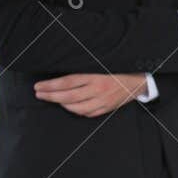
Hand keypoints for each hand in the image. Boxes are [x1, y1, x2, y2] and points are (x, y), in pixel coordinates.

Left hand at [33, 72, 148, 116]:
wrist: (139, 80)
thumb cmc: (117, 69)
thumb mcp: (101, 64)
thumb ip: (84, 70)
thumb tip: (62, 74)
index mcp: (95, 76)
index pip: (67, 82)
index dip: (51, 85)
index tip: (39, 86)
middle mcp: (98, 90)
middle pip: (68, 96)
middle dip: (50, 96)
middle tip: (38, 94)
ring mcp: (102, 101)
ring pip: (76, 107)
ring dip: (62, 104)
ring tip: (52, 99)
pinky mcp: (106, 109)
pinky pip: (87, 113)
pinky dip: (75, 110)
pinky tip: (69, 105)